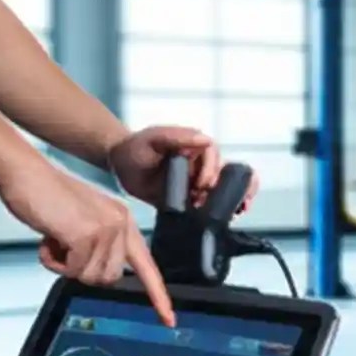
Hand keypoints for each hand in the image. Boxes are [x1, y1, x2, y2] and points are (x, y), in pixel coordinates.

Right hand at [0, 164, 175, 325]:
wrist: (28, 175)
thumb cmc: (48, 197)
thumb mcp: (85, 221)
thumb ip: (99, 244)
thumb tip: (100, 272)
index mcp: (124, 222)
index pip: (147, 266)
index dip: (157, 295)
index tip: (169, 318)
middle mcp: (121, 225)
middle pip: (109, 277)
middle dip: (82, 271)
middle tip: (64, 248)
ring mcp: (107, 230)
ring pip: (90, 276)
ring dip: (66, 266)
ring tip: (56, 239)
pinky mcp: (87, 236)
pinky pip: (72, 270)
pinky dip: (53, 262)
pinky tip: (49, 239)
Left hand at [107, 126, 258, 211]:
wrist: (120, 165)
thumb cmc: (136, 147)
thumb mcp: (153, 138)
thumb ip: (176, 137)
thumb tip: (205, 139)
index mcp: (197, 147)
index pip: (215, 157)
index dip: (212, 172)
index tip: (203, 185)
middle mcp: (202, 164)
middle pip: (227, 173)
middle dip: (233, 187)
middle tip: (229, 202)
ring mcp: (198, 182)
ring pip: (224, 189)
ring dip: (231, 200)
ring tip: (235, 212)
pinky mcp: (191, 198)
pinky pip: (210, 205)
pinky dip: (220, 211)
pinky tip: (225, 219)